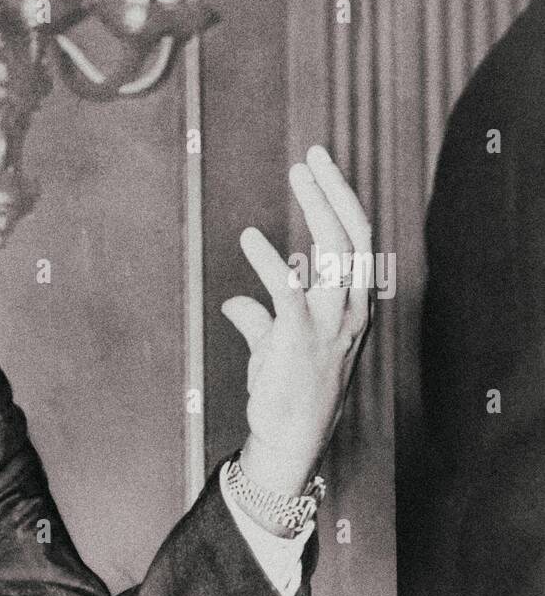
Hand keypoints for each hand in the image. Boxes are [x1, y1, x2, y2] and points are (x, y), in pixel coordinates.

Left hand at [220, 145, 372, 495]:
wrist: (289, 438)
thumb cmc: (286, 392)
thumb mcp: (274, 348)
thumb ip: (258, 319)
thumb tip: (236, 302)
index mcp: (352, 305)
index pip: (359, 241)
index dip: (342, 202)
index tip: (320, 170)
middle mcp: (352, 309)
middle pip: (355, 235)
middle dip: (336, 191)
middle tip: (313, 157)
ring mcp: (331, 324)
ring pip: (337, 251)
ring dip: (317, 207)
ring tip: (298, 174)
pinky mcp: (301, 338)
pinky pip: (290, 290)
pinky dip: (269, 260)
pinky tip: (249, 238)